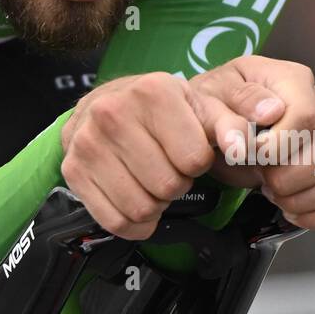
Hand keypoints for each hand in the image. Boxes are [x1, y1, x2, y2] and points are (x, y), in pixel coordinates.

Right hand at [59, 72, 250, 239]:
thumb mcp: (200, 106)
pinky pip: (115, 221)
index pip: (195, 159)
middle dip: (176, 183)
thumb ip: (230, 125)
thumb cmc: (159, 109)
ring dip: (155, 204)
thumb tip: (241, 148)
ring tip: (150, 179)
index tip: (186, 149)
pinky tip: (135, 197)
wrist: (105, 105)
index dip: (198, 162)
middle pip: (168, 185)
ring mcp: (87, 142)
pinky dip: (133, 222)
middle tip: (167, 166)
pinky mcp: (73, 170)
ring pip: (141, 207)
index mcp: (151, 91)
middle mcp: (113, 112)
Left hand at [189, 55, 314, 230]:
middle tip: (259, 175)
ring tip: (271, 190)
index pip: (305, 115)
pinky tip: (289, 208)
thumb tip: (268, 113)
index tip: (252, 155)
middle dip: (287, 176)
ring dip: (300, 198)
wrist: (218, 125)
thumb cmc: (216, 106)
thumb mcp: (208, 99)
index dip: (278, 145)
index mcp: (293, 79)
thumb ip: (232, 108)